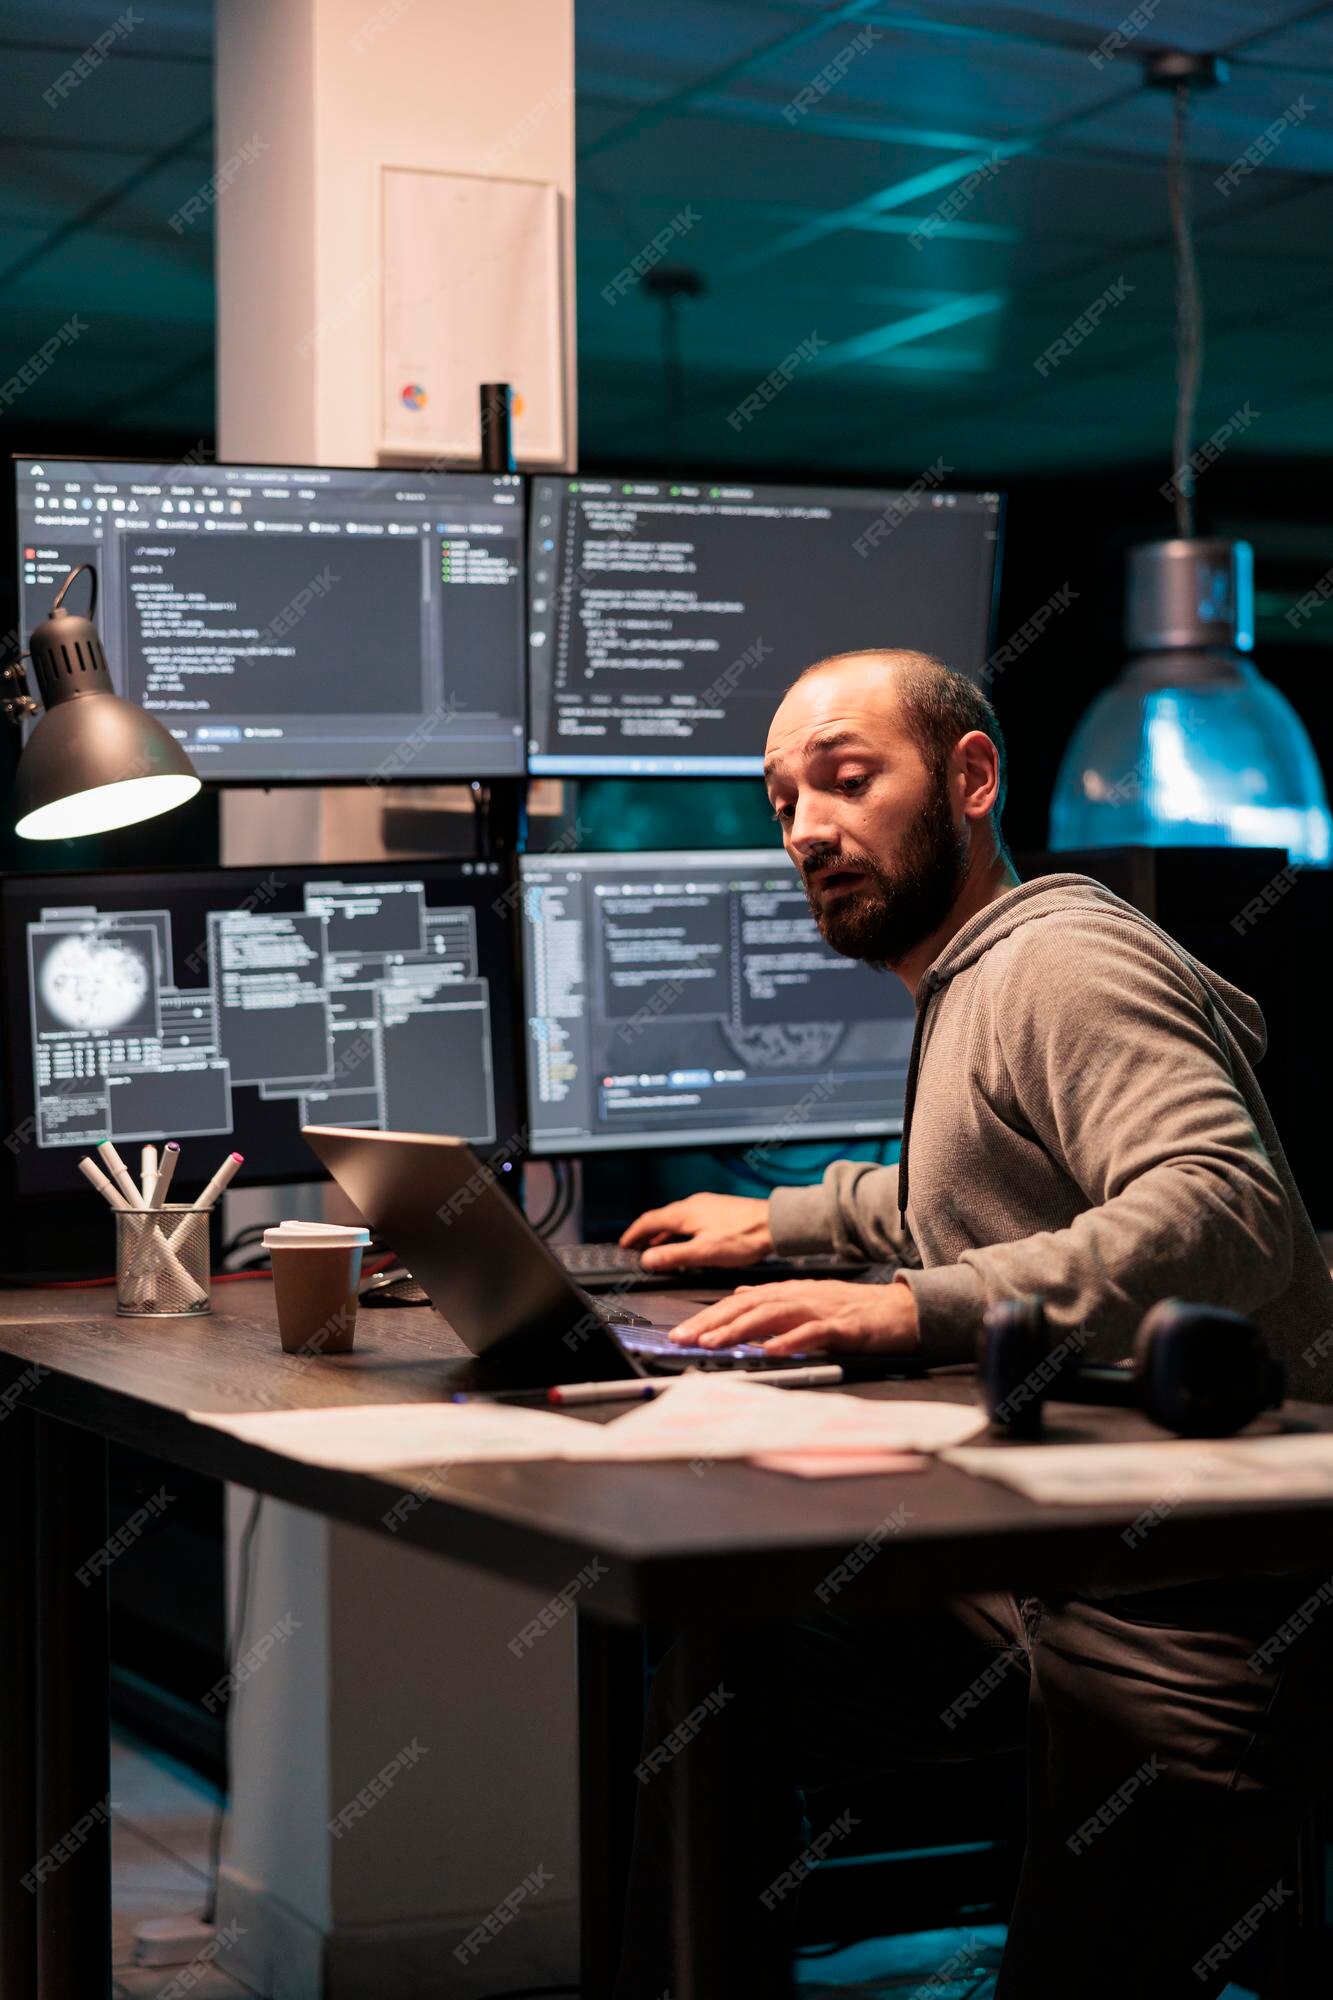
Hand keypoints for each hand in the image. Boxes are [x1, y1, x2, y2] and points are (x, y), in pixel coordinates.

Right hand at [619, 1192, 773, 1271]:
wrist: (775, 1223)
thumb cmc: (743, 1237)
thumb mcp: (705, 1253)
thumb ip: (674, 1256)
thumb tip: (647, 1260)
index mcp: (685, 1213)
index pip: (649, 1221)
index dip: (633, 1233)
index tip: (624, 1244)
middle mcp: (693, 1204)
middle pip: (661, 1217)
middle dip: (645, 1232)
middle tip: (635, 1245)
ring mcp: (706, 1205)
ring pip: (676, 1217)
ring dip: (662, 1231)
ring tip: (656, 1245)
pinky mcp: (719, 1209)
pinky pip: (690, 1218)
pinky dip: (679, 1229)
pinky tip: (687, 1239)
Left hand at [669, 1276, 920, 1356]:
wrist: (901, 1309)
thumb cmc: (854, 1309)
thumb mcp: (807, 1297)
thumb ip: (772, 1298)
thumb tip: (738, 1296)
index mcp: (787, 1292)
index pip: (738, 1303)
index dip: (707, 1317)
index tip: (679, 1333)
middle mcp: (799, 1297)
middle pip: (747, 1307)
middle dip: (711, 1323)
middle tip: (682, 1339)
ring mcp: (820, 1310)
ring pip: (772, 1316)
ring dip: (739, 1330)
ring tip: (714, 1343)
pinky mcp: (842, 1327)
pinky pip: (813, 1333)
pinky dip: (790, 1341)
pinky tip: (771, 1350)